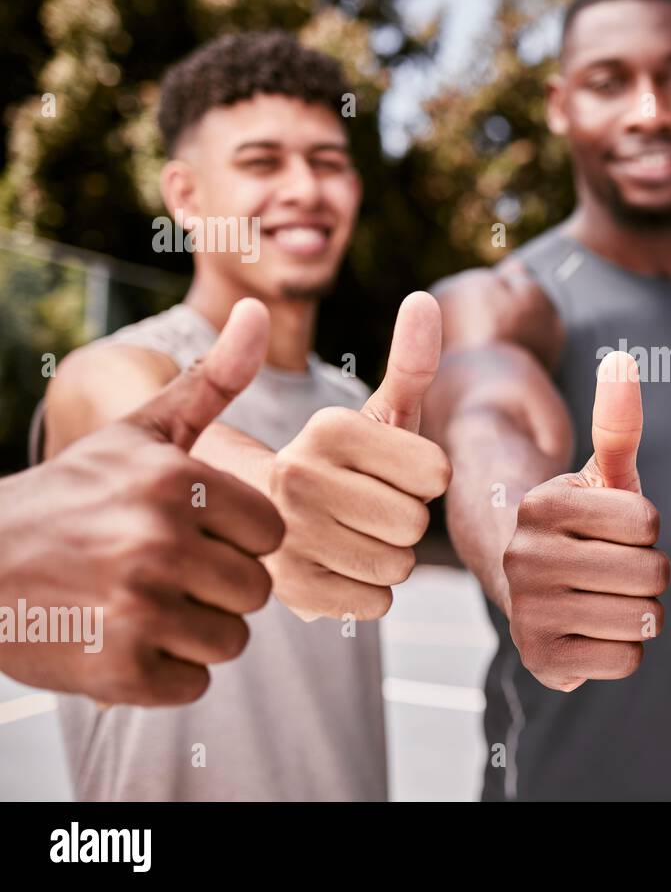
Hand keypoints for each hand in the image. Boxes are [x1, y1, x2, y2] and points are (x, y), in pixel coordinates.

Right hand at [0, 298, 282, 704]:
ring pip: (229, 640)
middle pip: (254, 589)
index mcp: (176, 483)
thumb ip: (211, 381)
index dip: (237, 538)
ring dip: (194, 631)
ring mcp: (137, 610)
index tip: (191, 532)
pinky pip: (192, 683)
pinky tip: (121, 640)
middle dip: (218, 586)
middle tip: (161, 572)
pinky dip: (163, 673)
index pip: (271, 533)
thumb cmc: (73, 496)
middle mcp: (159, 543)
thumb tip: (261, 315)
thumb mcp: (138, 432)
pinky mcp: (117, 671)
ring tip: (142, 604)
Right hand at [266, 291, 451, 620]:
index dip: (422, 477)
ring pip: (398, 566)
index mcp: (328, 427)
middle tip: (365, 506)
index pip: (437, 472)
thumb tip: (425, 299)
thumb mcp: (375, 413)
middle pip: (417, 522)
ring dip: (387, 557)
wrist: (257, 515)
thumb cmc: (340, 462)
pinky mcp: (289, 592)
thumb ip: (410, 362)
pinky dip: (367, 591)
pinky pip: (377, 603)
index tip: (385, 471)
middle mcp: (299, 478)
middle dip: (404, 518)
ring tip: (348, 535)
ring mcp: (288, 538)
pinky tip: (336, 567)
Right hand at [503, 351, 668, 690]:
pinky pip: (625, 660)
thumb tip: (624, 358)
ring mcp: (528, 613)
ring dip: (642, 611)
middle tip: (619, 569)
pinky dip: (625, 649)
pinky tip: (599, 631)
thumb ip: (619, 422)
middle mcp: (525, 557)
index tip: (617, 530)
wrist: (530, 584)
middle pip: (650, 573)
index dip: (647, 528)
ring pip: (642, 619)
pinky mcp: (540, 661)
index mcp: (543, 504)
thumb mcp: (602, 474)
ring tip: (612, 597)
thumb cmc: (583, 524)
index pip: (648, 522)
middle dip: (649, 572)